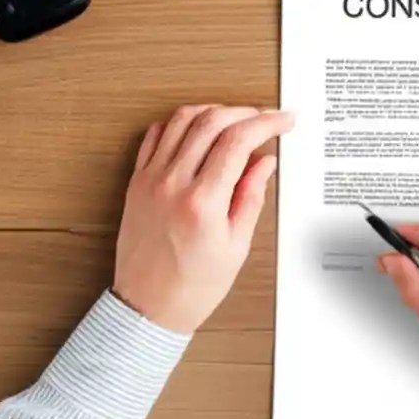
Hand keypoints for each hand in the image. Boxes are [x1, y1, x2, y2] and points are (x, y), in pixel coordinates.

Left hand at [113, 105, 293, 333]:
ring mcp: (151, 180)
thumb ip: (251, 196)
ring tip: (233, 120)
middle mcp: (173, 184)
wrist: (148, 306)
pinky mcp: (136, 182)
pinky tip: (196, 131)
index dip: (266, 123)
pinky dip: (178, 124)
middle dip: (244, 112)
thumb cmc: (192, 286)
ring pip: (181, 120)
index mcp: (203, 202)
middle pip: (211, 121)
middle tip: (263, 119)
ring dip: (212, 111)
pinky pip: (155, 136)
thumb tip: (264, 162)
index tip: (282, 121)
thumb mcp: (236, 245)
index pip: (238, 141)